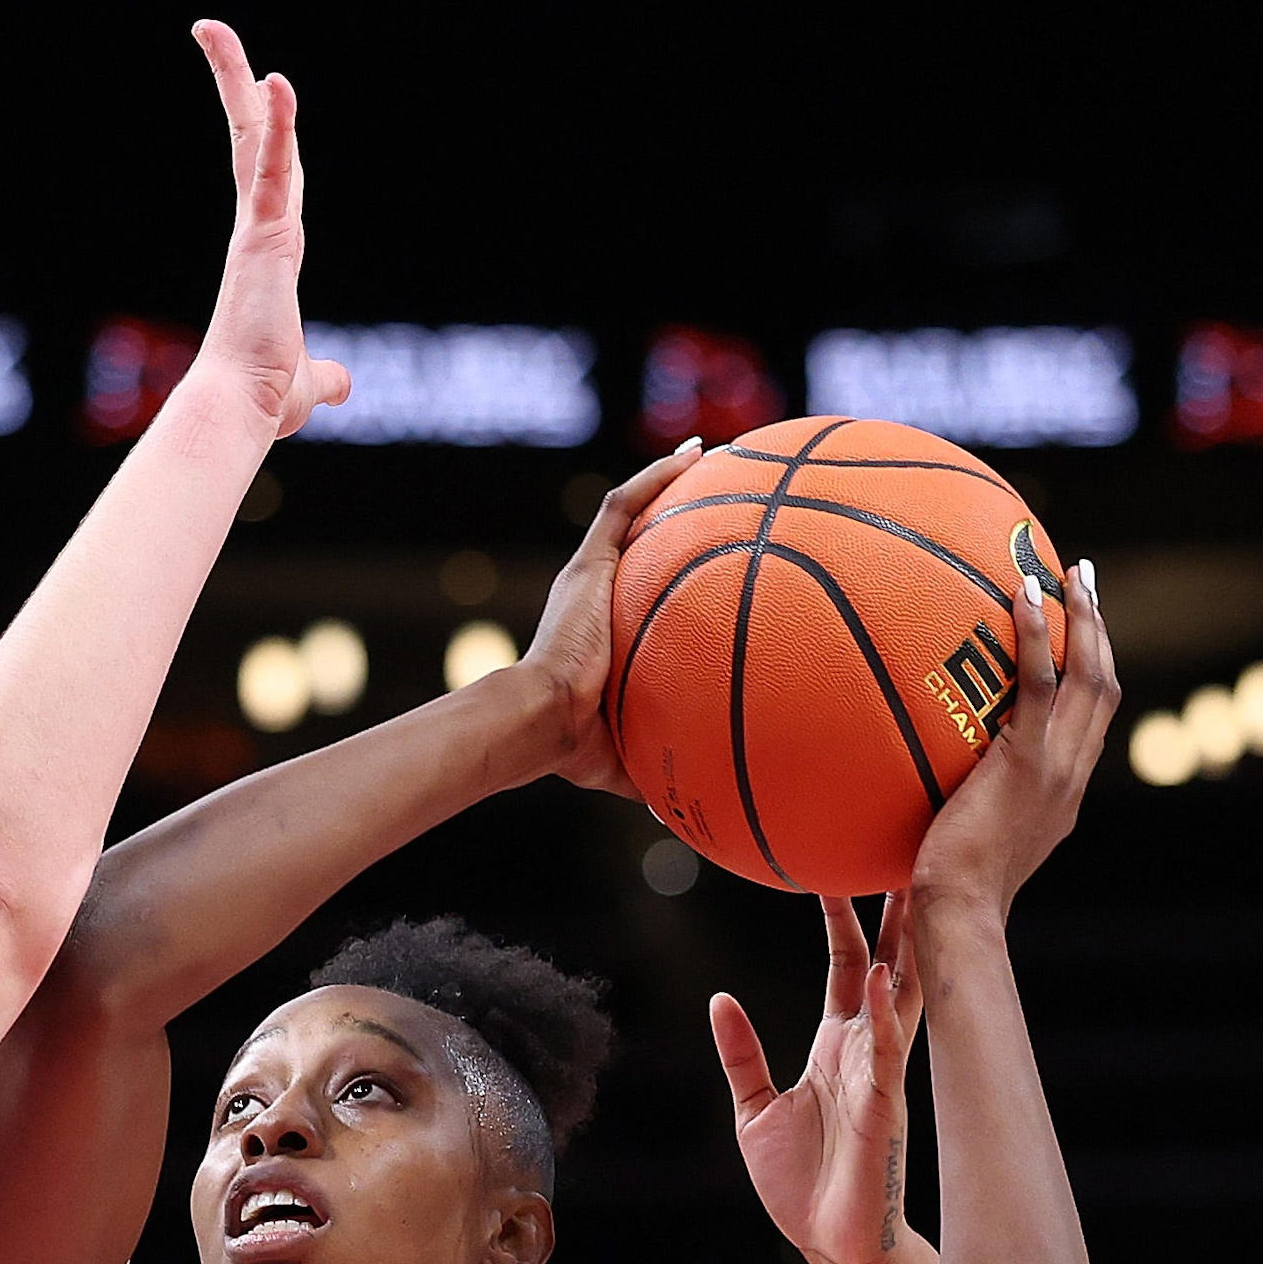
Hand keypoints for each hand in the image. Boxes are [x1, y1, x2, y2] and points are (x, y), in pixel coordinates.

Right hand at [190, 22, 350, 441]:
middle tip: (208, 31)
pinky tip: (277, 82)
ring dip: (234, 80)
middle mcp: (260, 230)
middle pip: (251, 139)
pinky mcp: (264, 236)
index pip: (269, 174)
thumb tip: (342, 386)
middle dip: (231, 83)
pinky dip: (278, 125)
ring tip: (212, 30)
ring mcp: (259, 228)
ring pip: (253, 139)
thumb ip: (326, 375)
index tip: (255, 87)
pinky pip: (273, 170)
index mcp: (270, 250)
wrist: (241, 412)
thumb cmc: (263, 399)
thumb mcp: (308, 381)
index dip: (265, 128)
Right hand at [520, 440, 703, 793]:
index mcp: (601, 628)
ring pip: (633, 509)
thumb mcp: (627, 751)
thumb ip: (657, 764)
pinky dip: (658, 478)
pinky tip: (696, 453)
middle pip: (638, 535)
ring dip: (670, 479)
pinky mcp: (588, 565)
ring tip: (715, 452)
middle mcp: (593, 590)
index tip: (703, 548)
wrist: (540, 720)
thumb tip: (686, 810)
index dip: (670, 561)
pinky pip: (625, 506)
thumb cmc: (573, 741)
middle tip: (722, 486)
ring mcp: (590, 574)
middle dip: (676, 507)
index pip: (640, 583)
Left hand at [711, 894, 919, 1263]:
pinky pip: (887, 1052)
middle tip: (900, 850)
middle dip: (893, 910)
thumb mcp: (755, 1109)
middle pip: (884, 962)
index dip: (840, 918)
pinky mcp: (883, 1109)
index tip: (833, 867)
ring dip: (903, 944)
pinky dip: (882, 1014)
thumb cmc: (801, 1185)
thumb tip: (720, 1000)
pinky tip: (879, 976)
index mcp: (838, 1047)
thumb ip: (741, 1055)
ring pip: (897, 994)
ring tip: (911, 889)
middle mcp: (867, 1050)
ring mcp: (881, 1075)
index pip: (844, 965)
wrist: (829, 1245)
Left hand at [905, 556, 1117, 916]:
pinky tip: (1024, 595)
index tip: (1082, 635)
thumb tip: (926, 782)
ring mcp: (1056, 768)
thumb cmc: (948, 894)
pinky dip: (1038, 635)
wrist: (959, 914)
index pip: (1090, 722)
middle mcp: (1072, 776)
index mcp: (1064, 794)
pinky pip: (1040, 684)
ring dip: (1083, 620)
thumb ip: (965, 804)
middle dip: (1099, 631)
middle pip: (1103, 688)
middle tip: (1086, 583)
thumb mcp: (967, 841)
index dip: (1092, 673)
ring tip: (1067, 573)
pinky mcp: (1028, 763)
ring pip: (1089, 679)